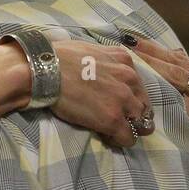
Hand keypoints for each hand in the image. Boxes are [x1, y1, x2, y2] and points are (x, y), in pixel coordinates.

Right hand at [0, 38, 153, 147]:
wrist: (44, 70)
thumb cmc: (57, 57)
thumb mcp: (90, 48)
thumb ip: (103, 58)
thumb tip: (98, 66)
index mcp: (124, 60)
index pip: (138, 83)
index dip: (130, 95)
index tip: (118, 102)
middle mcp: (129, 78)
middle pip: (144, 103)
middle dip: (135, 113)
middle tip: (121, 119)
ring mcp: (122, 100)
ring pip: (141, 122)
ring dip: (130, 127)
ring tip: (116, 131)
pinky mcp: (112, 119)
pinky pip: (128, 137)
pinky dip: (122, 140)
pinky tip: (110, 139)